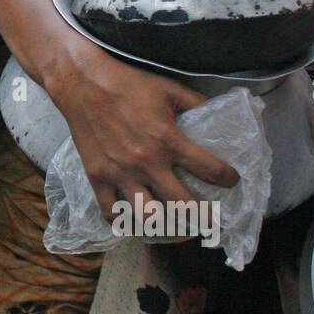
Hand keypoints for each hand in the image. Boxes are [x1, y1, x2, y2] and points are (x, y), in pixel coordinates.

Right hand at [46, 40, 237, 218]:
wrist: (82, 82)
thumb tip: (218, 111)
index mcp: (168, 140)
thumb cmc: (127, 83)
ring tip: (175, 231)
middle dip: (204, 218)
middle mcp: (147, 163)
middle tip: (211, 223)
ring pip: (148, 218)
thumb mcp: (169, 88)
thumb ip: (195, 103)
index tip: (231, 181)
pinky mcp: (97, 177)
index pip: (210, 169)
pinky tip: (133, 221)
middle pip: (183, 205)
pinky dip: (124, 221)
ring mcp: (120, 174)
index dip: (227, 178)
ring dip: (166, 228)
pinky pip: (111, 212)